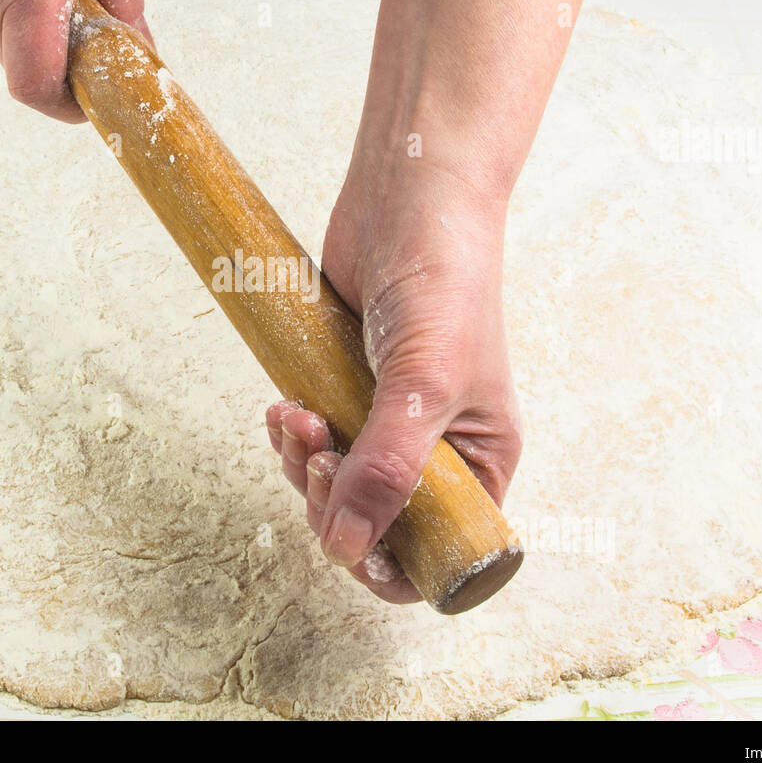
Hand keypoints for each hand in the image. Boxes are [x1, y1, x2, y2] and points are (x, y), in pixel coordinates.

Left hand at [265, 146, 522, 604]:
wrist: (409, 197)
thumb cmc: (446, 281)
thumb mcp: (423, 385)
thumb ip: (386, 471)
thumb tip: (348, 548)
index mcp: (479, 461)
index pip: (438, 553)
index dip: (391, 564)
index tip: (352, 540)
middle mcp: (435, 451)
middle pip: (372, 525)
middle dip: (332, 502)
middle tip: (318, 453)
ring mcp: (386, 420)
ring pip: (332, 486)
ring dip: (302, 464)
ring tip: (295, 419)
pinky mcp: (344, 389)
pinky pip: (309, 441)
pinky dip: (289, 435)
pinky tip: (282, 407)